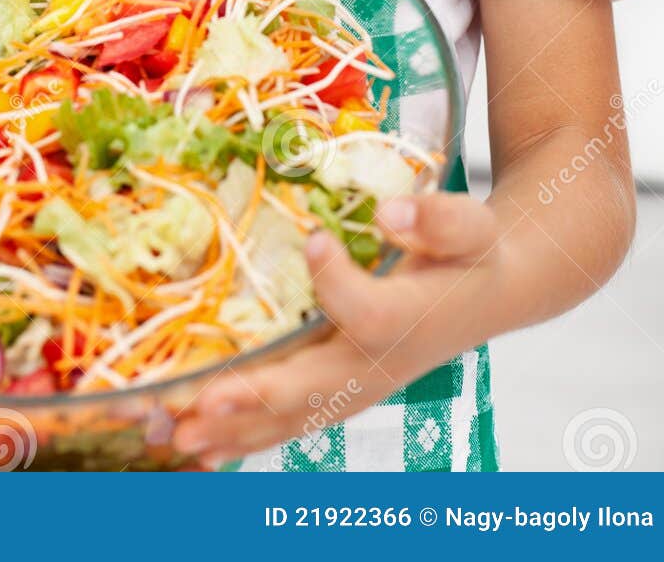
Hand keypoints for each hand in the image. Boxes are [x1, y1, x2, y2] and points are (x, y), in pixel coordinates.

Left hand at [172, 192, 500, 467]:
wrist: (486, 295)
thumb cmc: (470, 256)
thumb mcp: (469, 226)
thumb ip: (439, 220)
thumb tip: (391, 213)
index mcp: (409, 319)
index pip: (370, 313)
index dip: (339, 281)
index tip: (313, 242)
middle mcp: (378, 365)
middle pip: (315, 388)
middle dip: (257, 396)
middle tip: (204, 402)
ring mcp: (356, 387)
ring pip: (292, 417)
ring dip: (233, 428)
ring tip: (178, 433)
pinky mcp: (338, 392)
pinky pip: (289, 423)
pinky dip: (242, 438)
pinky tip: (197, 449)